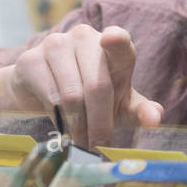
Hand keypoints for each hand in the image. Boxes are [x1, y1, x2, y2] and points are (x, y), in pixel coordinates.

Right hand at [8, 24, 163, 149]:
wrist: (44, 94)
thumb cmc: (94, 98)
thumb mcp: (121, 105)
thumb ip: (140, 111)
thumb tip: (155, 119)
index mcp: (114, 47)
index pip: (118, 40)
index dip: (115, 39)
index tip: (111, 40)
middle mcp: (85, 38)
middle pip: (97, 86)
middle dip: (100, 124)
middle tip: (99, 147)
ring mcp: (56, 45)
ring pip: (71, 96)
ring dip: (78, 127)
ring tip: (82, 143)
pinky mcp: (30, 59)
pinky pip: (48, 97)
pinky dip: (58, 119)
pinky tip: (62, 126)